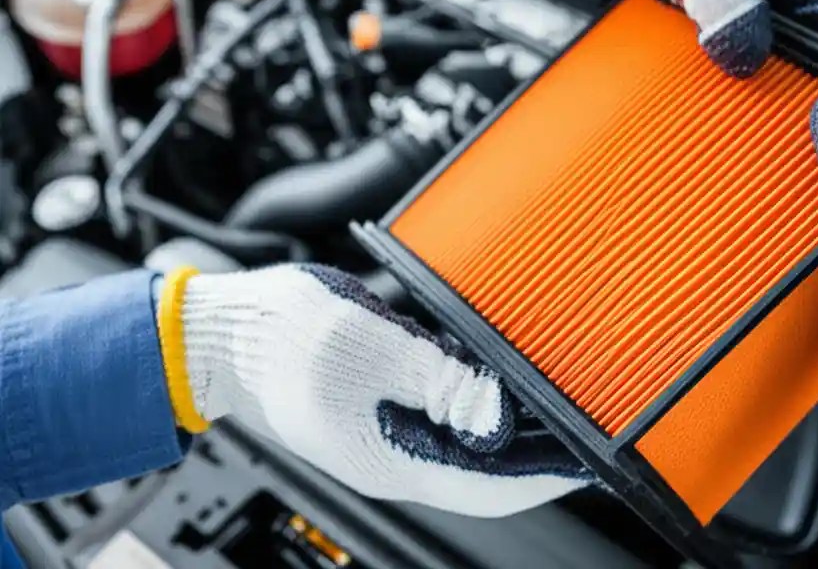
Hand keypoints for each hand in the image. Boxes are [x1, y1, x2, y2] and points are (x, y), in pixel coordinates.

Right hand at [165, 264, 590, 516]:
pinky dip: (478, 408)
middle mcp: (393, 460)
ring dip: (510, 431)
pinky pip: (443, 425)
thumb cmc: (282, 335)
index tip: (588, 462)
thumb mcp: (371, 347)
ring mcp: (385, 440)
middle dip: (536, 454)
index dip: (545, 478)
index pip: (489, 489)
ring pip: (466, 450)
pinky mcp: (379, 416)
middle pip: (484, 474)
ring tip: (555, 405)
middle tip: (584, 426)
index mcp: (390, 459)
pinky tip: (500, 383)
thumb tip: (495, 408)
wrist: (226, 332)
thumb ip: (440, 379)